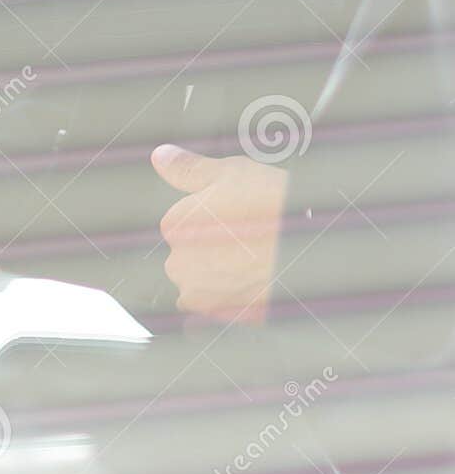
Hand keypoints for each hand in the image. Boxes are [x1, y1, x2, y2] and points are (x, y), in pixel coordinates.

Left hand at [151, 145, 289, 322]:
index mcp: (175, 225)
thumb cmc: (274, 205)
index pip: (185, 223)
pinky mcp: (220, 318)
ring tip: (260, 262)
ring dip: (224, 277)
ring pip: (204, 283)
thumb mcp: (230, 173)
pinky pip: (217, 310)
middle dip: (216, 250)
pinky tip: (255, 285)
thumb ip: (188, 169)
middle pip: (192, 255)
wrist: (315, 250)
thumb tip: (159, 155)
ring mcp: (199, 295)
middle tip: (254, 240)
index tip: (241, 218)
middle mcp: (177, 263)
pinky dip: (232, 301)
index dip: (216, 219)